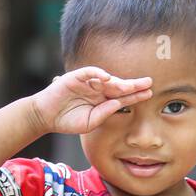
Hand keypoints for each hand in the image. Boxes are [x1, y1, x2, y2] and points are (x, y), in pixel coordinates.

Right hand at [30, 67, 152, 134]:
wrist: (46, 117)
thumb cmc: (68, 121)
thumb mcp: (90, 122)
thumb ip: (104, 114)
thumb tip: (118, 104)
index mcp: (102, 101)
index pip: (122, 97)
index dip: (135, 95)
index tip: (149, 93)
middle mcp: (97, 89)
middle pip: (118, 85)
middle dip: (133, 85)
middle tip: (148, 83)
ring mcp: (87, 82)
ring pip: (106, 79)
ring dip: (119, 82)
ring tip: (132, 85)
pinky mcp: (75, 77)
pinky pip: (88, 72)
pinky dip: (97, 73)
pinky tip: (107, 78)